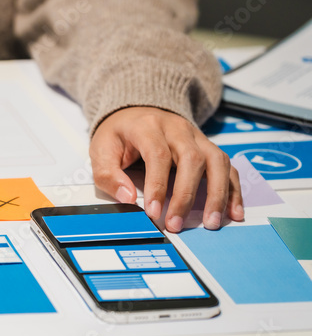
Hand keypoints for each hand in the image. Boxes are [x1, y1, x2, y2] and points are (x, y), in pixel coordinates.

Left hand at [90, 107, 243, 231]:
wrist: (136, 112)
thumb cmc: (119, 134)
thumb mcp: (101, 149)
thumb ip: (109, 175)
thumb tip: (127, 198)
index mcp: (148, 126)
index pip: (158, 155)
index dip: (157, 186)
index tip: (153, 212)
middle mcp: (178, 129)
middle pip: (192, 159)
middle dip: (186, 195)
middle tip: (176, 223)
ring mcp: (197, 137)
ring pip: (217, 161)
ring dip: (217, 194)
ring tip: (211, 222)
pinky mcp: (208, 148)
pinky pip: (228, 167)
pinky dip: (233, 190)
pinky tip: (233, 212)